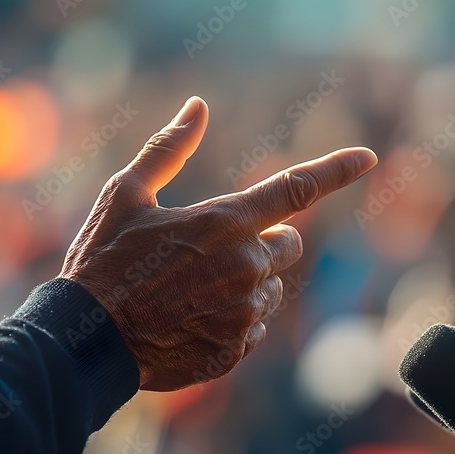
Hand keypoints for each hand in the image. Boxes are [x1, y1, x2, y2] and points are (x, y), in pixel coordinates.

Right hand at [59, 96, 376, 390]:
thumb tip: (198, 106)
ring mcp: (245, 311)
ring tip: (192, 290)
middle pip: (289, 244)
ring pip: (272, 288)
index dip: (337, 170)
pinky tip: (192, 319)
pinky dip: (235, 319)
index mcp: (226, 222)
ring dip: (248, 283)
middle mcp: (246, 266)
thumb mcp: (126, 193)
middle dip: (264, 242)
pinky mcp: (237, 348)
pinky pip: (257, 326)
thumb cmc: (103, 259)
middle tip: (212, 251)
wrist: (86, 340)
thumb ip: (169, 148)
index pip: (297, 188)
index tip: (368, 158)